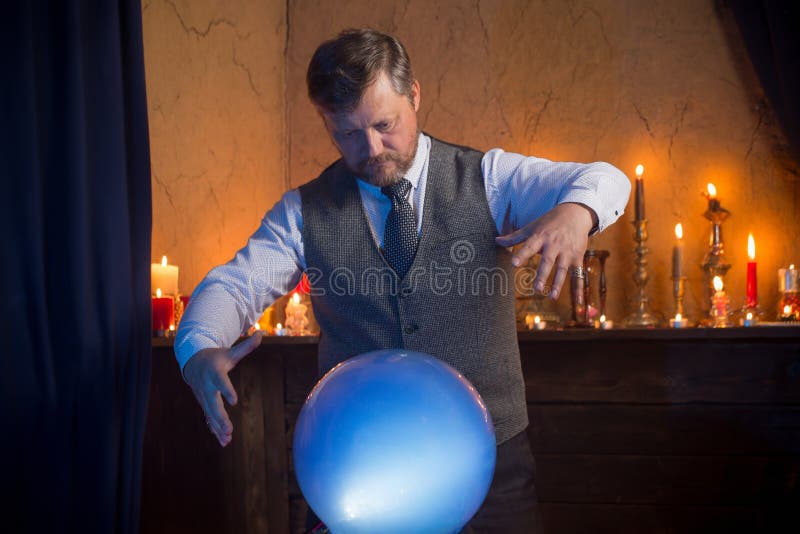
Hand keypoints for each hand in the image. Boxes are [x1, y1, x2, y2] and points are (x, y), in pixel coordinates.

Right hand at [182, 331, 262, 446]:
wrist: (192, 361)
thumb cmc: (216, 357)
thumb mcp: (230, 352)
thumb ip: (247, 346)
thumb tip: (262, 333)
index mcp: (215, 373)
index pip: (221, 383)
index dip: (227, 391)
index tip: (234, 401)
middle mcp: (207, 387)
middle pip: (214, 404)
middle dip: (221, 418)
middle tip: (229, 430)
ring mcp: (204, 397)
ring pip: (210, 414)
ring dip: (218, 427)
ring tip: (228, 439)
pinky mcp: (204, 403)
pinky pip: (208, 418)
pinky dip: (214, 429)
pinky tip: (223, 441)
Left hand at [495, 203, 594, 299]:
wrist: (575, 213)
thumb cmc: (548, 222)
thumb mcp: (531, 227)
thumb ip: (514, 237)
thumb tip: (496, 241)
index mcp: (540, 237)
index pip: (529, 246)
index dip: (521, 254)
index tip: (513, 264)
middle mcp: (554, 245)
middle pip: (548, 261)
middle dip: (543, 275)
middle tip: (536, 289)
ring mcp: (567, 252)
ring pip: (563, 270)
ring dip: (558, 284)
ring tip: (551, 297)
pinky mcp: (577, 257)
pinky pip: (578, 275)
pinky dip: (578, 288)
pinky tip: (578, 301)